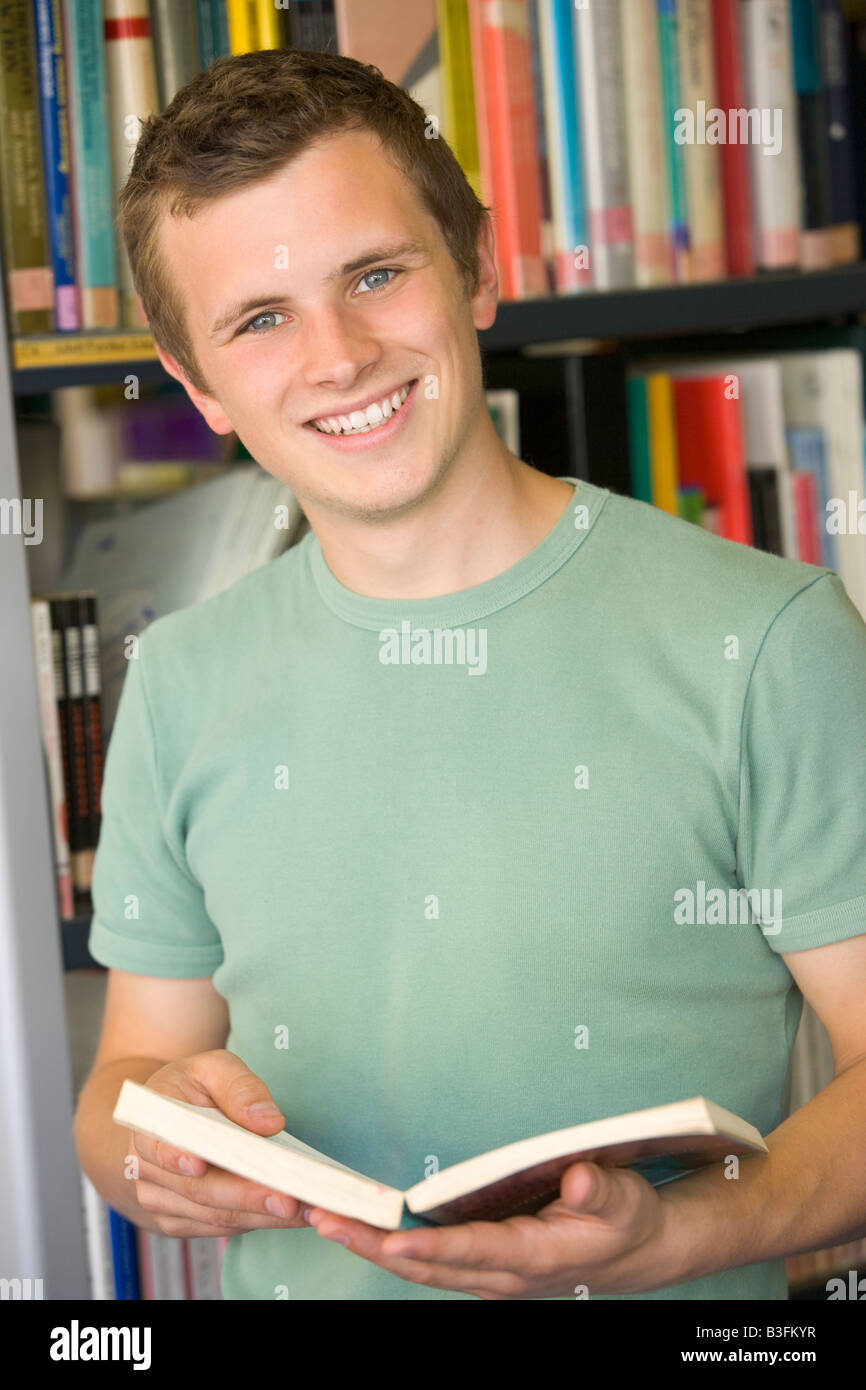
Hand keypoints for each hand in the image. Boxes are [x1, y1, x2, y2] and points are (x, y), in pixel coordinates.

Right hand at [126, 1049, 308, 1237]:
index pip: (159, 1145)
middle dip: (245, 1196)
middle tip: (287, 1198)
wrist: (167, 1119)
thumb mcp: (214, 1069)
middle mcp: (147, 1167)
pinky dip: (257, 1222)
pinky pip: (219, 1228)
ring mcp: (161, 1200)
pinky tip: (289, 1215)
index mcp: (151, 1122)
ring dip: (260, 1215)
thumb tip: (267, 1121)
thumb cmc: (193, 1089)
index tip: (200, 1165)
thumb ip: (239, 1088)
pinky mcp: (179, 1221)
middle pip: (198, 1189)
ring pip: (213, 1216)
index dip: (176, 1157)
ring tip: (303, 1208)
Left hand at [306, 1161, 670, 1298]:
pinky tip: (360, 1226)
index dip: (429, 1247)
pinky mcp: (480, 1265)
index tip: (390, 1237)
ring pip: (417, 1267)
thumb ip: (598, 1190)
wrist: (632, 1252)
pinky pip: (425, 1261)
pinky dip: (388, 1247)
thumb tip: (576, 1177)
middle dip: (371, 1245)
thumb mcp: (624, 1201)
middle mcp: (500, 1275)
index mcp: (532, 1258)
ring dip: (369, 1245)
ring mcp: (486, 1274)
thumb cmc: (625, 1222)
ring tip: (323, 1218)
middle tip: (323, 1218)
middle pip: (425, 1266)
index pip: (470, 1252)